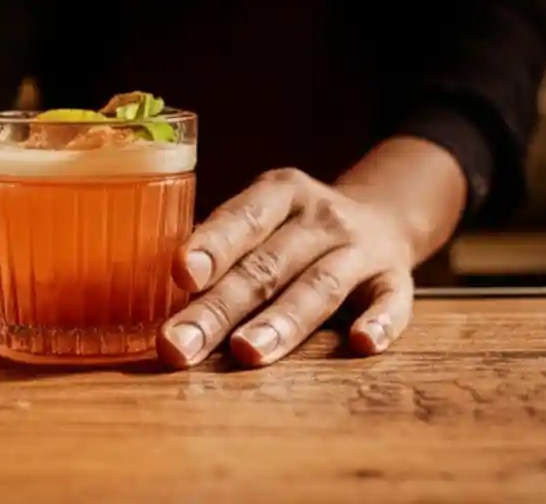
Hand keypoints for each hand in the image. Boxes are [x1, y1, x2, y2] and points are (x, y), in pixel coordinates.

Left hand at [158, 167, 417, 367]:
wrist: (385, 215)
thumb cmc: (295, 229)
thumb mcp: (262, 217)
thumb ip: (221, 247)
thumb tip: (150, 293)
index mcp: (280, 193)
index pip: (243, 219)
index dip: (212, 246)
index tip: (181, 275)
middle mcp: (321, 217)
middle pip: (267, 266)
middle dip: (219, 309)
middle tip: (180, 346)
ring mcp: (361, 248)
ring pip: (319, 288)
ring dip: (282, 322)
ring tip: (246, 353)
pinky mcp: (396, 280)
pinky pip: (392, 302)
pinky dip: (381, 323)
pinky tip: (362, 344)